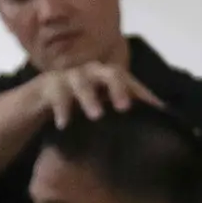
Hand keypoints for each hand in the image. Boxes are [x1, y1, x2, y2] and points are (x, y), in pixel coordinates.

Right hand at [25, 64, 159, 126]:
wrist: (45, 95)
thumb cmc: (84, 102)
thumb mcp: (105, 105)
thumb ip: (123, 113)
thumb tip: (154, 129)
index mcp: (109, 78)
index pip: (130, 81)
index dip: (143, 93)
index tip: (156, 109)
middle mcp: (93, 73)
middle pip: (110, 74)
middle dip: (118, 89)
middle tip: (125, 108)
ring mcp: (70, 77)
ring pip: (82, 83)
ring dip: (89, 99)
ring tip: (96, 116)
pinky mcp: (49, 85)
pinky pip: (57, 95)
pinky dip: (61, 109)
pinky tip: (64, 125)